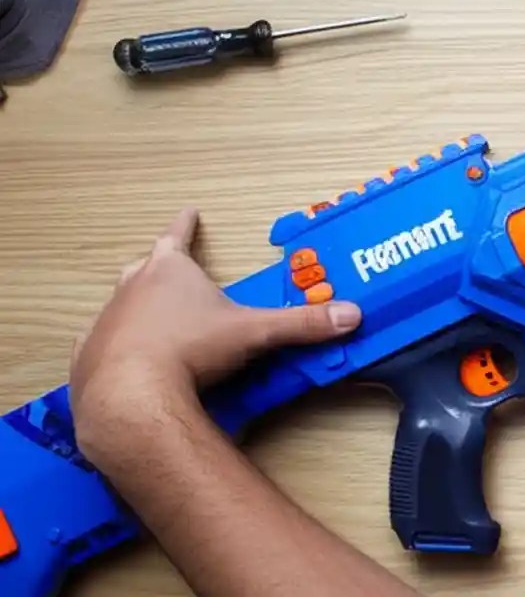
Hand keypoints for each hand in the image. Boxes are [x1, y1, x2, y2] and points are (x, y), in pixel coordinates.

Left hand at [70, 208, 361, 467]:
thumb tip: (352, 315)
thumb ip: (302, 324)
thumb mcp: (254, 333)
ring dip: (137, 307)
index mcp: (169, 270)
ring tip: (153, 319)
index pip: (179, 236)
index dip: (187, 225)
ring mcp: (107, 320)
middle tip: (169, 270)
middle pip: (145, 267)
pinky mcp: (89, 354)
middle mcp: (132, 287)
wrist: (131, 394)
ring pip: (122, 303)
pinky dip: (113, 344)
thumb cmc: (190, 350)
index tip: (189, 212)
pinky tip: (121, 356)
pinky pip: (101, 341)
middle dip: (159, 267)